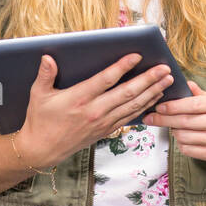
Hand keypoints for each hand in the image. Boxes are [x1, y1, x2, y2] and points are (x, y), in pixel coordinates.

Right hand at [15, 53, 175, 166]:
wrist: (42, 149)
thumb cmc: (40, 120)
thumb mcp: (38, 95)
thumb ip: (45, 75)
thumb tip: (48, 58)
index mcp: (79, 98)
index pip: (106, 80)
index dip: (122, 67)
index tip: (137, 56)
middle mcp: (94, 111)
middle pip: (127, 93)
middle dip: (148, 80)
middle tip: (164, 69)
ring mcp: (102, 122)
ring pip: (133, 106)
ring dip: (152, 92)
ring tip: (167, 81)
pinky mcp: (106, 130)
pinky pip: (130, 117)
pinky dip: (145, 107)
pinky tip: (155, 98)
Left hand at [142, 80, 205, 161]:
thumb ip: (196, 92)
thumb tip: (184, 83)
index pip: (192, 105)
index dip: (173, 106)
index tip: (159, 107)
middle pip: (184, 122)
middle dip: (164, 120)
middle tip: (151, 118)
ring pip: (183, 136)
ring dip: (173, 131)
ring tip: (173, 126)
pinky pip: (186, 149)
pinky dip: (179, 143)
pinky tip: (182, 137)